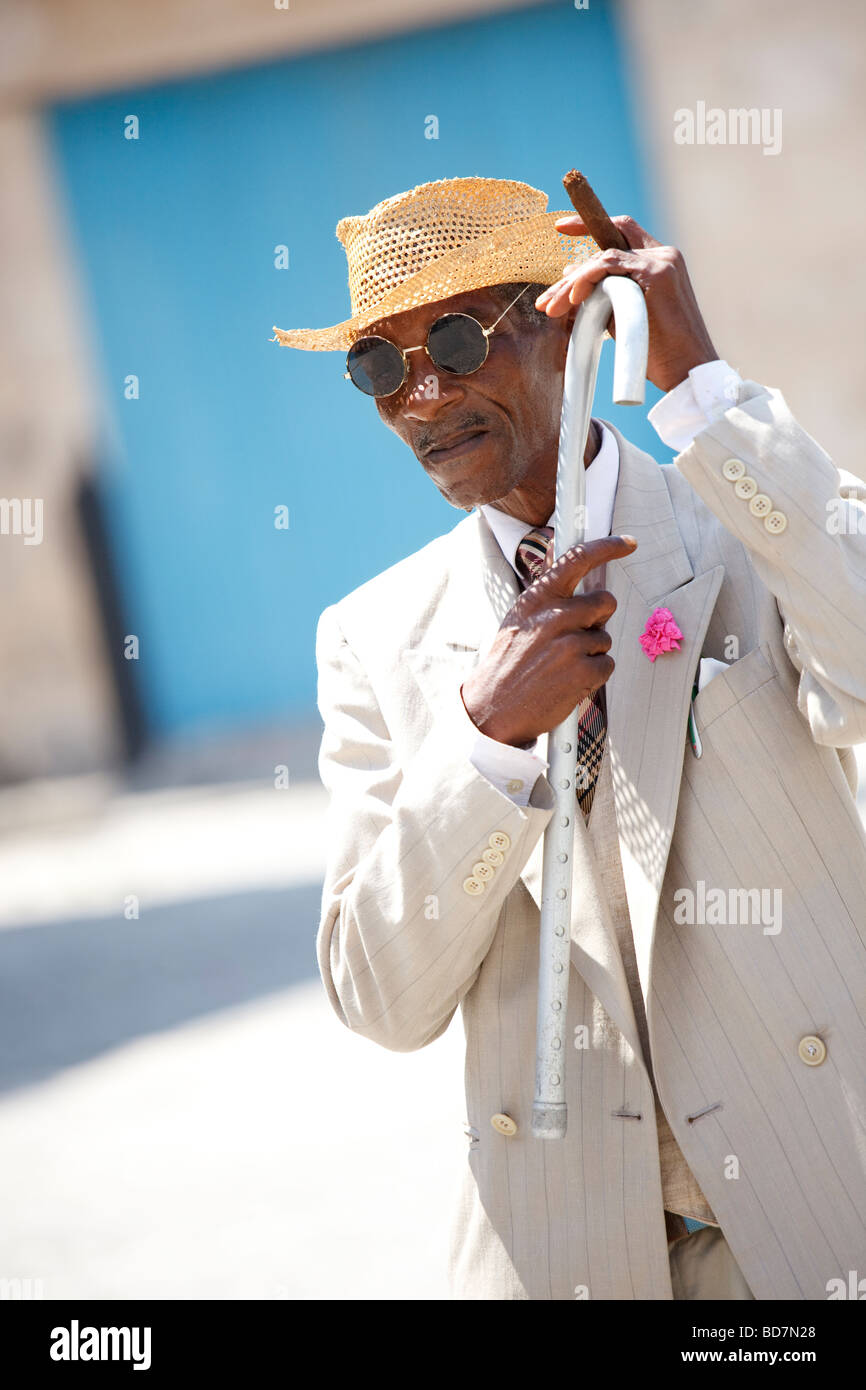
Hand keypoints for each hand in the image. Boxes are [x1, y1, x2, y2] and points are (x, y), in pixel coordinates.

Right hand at [461, 535, 636, 746]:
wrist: (493, 707)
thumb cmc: (508, 663)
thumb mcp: (520, 619)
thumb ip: (549, 599)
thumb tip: (578, 579)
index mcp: (538, 598)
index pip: (578, 559)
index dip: (608, 547)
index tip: (627, 543)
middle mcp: (556, 616)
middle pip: (605, 602)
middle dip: (598, 617)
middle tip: (577, 635)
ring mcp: (571, 644)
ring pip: (605, 638)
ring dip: (590, 652)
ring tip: (561, 665)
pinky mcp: (584, 672)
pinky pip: (606, 664)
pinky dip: (593, 674)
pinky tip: (568, 680)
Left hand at [535, 215, 718, 393]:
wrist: (687, 371)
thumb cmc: (658, 353)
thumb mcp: (624, 316)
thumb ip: (603, 293)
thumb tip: (570, 276)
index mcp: (660, 262)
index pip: (623, 232)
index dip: (590, 227)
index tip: (561, 228)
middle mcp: (663, 255)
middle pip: (608, 243)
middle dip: (571, 271)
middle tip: (545, 300)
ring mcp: (661, 262)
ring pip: (604, 257)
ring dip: (573, 284)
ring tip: (552, 308)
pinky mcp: (656, 273)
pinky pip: (610, 264)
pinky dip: (587, 279)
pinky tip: (574, 300)